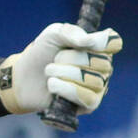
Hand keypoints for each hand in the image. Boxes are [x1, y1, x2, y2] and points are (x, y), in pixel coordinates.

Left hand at [0, 23, 121, 114]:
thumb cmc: (40, 54)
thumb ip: (70, 33)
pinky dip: (67, 90)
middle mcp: (102, 67)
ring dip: (65, 74)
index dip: (103, 42)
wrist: (22, 79)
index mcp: (97, 47)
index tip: (84, 43)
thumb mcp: (52, 35)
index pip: (114, 43)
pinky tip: (53, 87)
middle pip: (102, 62)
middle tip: (53, 60)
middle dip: (71, 59)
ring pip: (94, 81)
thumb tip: (90, 42)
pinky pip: (89, 98)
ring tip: (49, 74)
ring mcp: (98, 86)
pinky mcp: (90, 104)